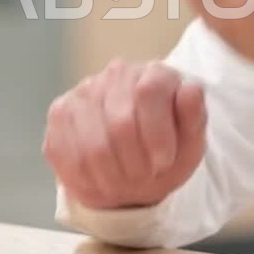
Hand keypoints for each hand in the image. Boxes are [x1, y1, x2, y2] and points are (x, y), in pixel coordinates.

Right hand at [42, 60, 206, 209]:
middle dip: (135, 164)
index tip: (163, 162)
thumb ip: (194, 117)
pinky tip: (100, 179)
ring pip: (92, 146)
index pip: (149, 92)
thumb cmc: (166, 151)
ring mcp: (84, 92)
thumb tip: (191, 90)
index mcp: (155, 73)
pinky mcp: (60, 113)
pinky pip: (66, 154)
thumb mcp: (190, 142)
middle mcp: (116, 74)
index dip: (156, 135)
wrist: (137, 167)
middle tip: (143, 176)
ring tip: (123, 181)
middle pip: (120, 123)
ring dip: (111, 176)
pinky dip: (86, 179)